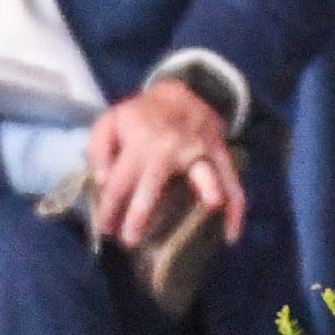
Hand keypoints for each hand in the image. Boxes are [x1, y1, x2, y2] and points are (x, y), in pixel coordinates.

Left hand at [83, 77, 244, 251]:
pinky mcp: (220, 154)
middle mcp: (169, 147)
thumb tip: (102, 182)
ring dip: (209, 188)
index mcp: (139, 141)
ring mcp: (199, 150)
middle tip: (130, 241)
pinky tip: (231, 235)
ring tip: (210, 212)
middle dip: (140, 214)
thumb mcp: (109, 123)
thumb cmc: (140, 117)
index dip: (108, 208)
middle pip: (153, 183)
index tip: (104, 229)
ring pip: (204, 173)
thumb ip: (98, 152)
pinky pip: (233, 182)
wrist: (177, 93)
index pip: (119, 182)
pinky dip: (236, 208)